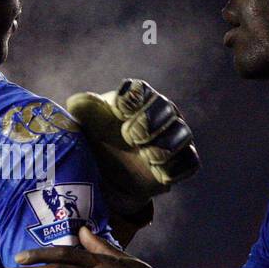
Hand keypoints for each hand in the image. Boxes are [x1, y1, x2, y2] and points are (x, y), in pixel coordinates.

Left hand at [65, 79, 198, 240]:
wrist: (104, 177)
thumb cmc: (91, 141)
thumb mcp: (80, 124)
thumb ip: (81, 109)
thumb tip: (79, 102)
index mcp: (132, 99)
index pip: (139, 90)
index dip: (132, 100)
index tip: (118, 114)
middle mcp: (157, 114)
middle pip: (165, 109)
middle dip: (149, 123)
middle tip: (130, 137)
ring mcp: (171, 138)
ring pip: (182, 134)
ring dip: (165, 145)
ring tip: (146, 157)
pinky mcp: (177, 164)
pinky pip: (189, 162)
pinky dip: (176, 167)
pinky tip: (159, 175)